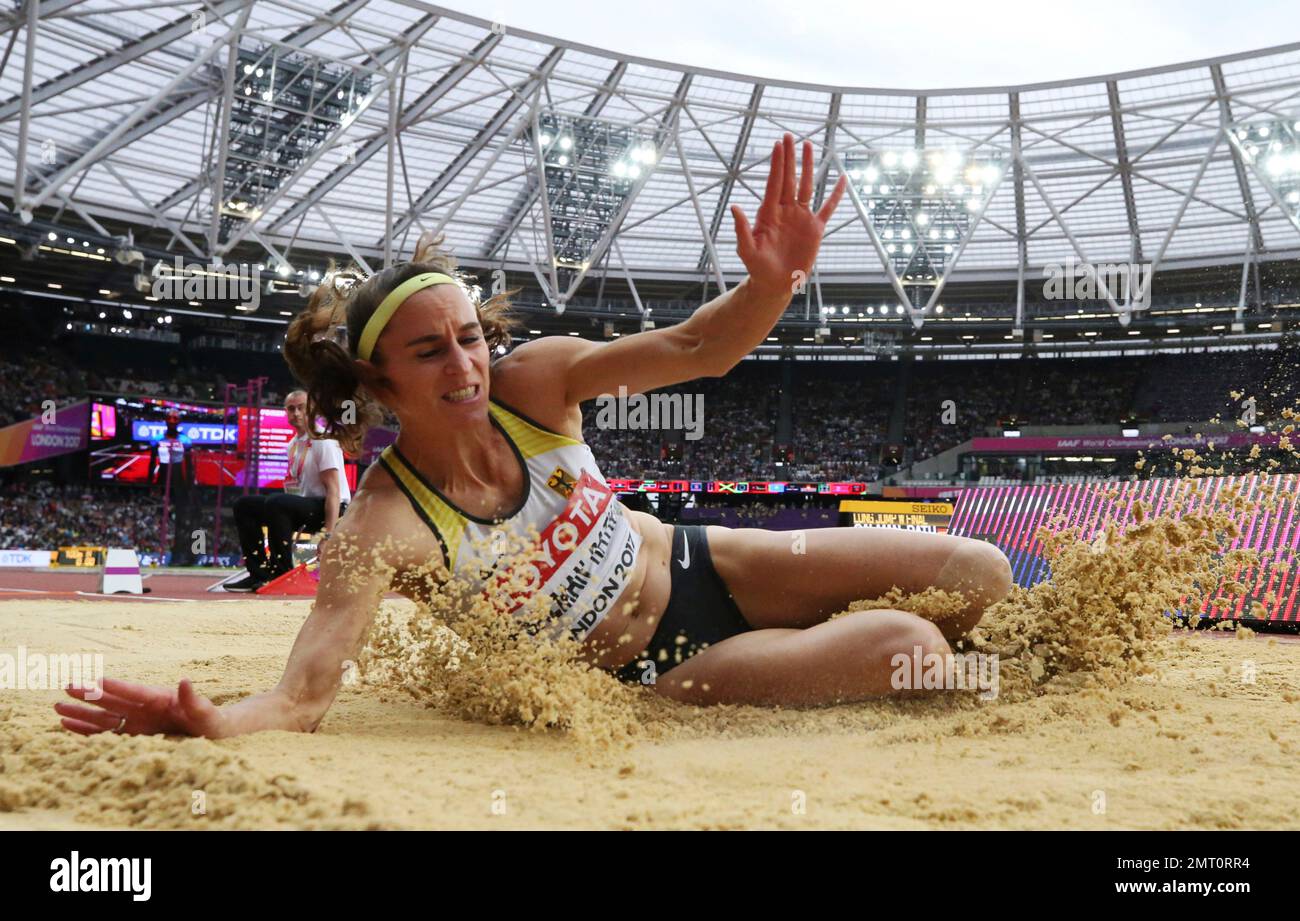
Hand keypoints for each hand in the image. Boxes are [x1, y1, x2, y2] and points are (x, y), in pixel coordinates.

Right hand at [56, 677, 227, 738]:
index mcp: (161, 699)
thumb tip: (185, 680)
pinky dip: (86, 730)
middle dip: (91, 694)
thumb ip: (195, 700)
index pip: (135, 692)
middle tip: (67, 685)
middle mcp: (144, 708)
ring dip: (81, 712)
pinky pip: (105, 732)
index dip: (117, 687)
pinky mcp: (132, 734)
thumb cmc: (213, 721)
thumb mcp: (207, 713)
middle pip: (113, 700)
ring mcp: (136, 721)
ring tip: (58, 707)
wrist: (214, 732)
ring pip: (104, 716)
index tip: (98, 680)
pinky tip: (67, 725)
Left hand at [731, 133, 847, 296]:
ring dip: (808, 167)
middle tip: (789, 136)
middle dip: (789, 157)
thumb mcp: (747, 249)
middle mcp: (785, 210)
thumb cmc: (758, 267)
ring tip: (809, 146)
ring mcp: (801, 217)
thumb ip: (742, 229)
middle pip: (789, 178)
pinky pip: (828, 208)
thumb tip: (735, 207)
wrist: (774, 283)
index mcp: (769, 213)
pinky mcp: (815, 229)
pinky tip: (841, 179)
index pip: (774, 183)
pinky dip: (836, 194)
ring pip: (807, 186)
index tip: (778, 145)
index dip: (776, 164)